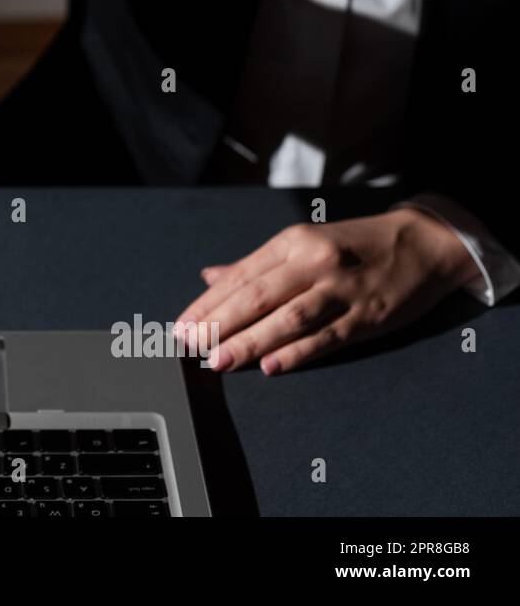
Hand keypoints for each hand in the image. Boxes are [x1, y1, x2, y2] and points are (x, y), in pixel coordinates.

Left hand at [175, 209, 478, 374]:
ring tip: (218, 360)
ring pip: (287, 318)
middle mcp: (314, 262)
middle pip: (258, 296)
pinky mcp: (367, 316)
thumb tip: (209, 277)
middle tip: (189, 345)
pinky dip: (296, 352)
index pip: (241, 276)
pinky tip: (270, 366)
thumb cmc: (356, 245)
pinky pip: (326, 337)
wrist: (425, 243)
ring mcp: (342, 290)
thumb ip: (255, 265)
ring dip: (249, 341)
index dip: (208, 303)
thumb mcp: (303, 243)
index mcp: (293, 242)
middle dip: (219, 323)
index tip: (182, 325)